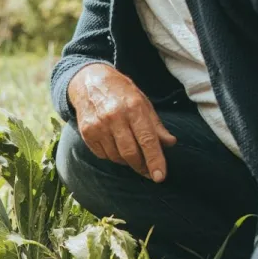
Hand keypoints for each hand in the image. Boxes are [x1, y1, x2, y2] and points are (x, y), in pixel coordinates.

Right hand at [67, 64, 177, 181]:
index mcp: (134, 108)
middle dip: (141, 166)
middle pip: (131, 153)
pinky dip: (112, 156)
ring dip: (127, 161)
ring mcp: (98, 126)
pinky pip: (103, 155)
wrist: (89, 81)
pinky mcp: (86, 132)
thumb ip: (156, 125)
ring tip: (131, 153)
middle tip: (148, 171)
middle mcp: (115, 117)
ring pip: (116, 157)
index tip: (160, 177)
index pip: (147, 140)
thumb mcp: (143, 102)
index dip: (155, 160)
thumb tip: (170, 143)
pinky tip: (115, 146)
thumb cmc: (121, 92)